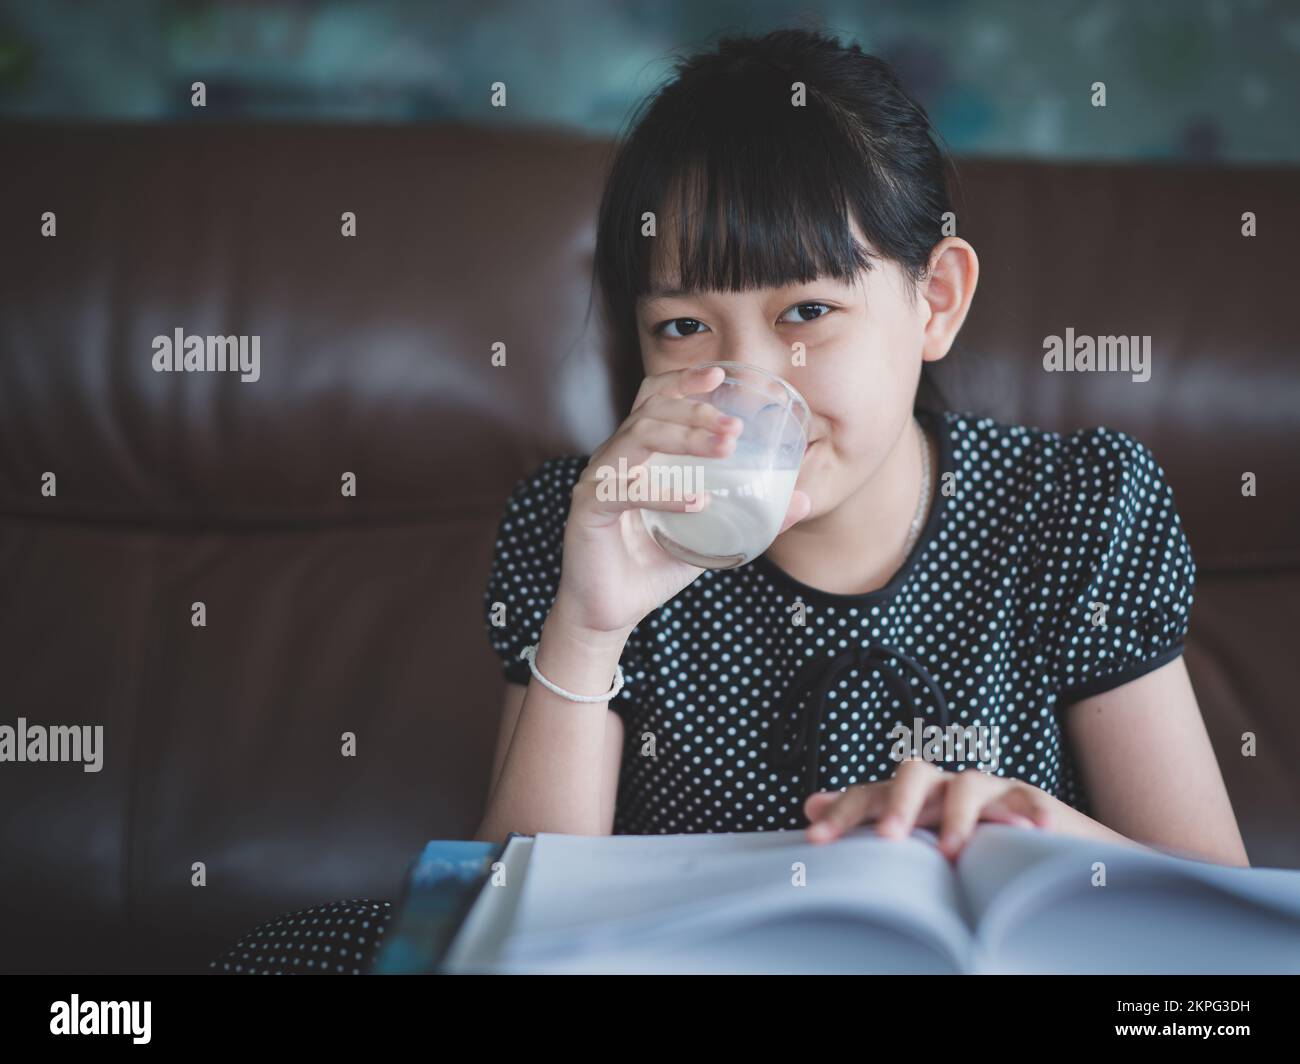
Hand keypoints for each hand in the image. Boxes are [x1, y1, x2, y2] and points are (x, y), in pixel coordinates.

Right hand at [555, 364, 811, 636]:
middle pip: (651, 410)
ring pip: (637, 436)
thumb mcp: (710, 538)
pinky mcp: (587, 508)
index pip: (655, 398)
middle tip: (736, 428)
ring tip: (725, 448)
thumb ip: (748, 516)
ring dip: (684, 437)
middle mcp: (616, 457)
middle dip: (696, 410)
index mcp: (640, 454)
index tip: (721, 375)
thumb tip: (803, 500)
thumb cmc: (652, 568)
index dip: (684, 381)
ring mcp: (598, 479)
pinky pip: (623, 489)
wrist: (609, 612)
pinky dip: (663, 492)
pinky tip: (696, 501)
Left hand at [802, 759, 1054, 860]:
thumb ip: (868, 819)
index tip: (815, 840)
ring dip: (957, 817)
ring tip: (951, 851)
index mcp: (909, 797)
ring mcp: (986, 789)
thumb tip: (809, 807)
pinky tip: (1033, 831)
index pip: (869, 794)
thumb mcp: (915, 831)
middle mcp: (942, 786)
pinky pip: (1029, 800)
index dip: (843, 813)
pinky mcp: (1028, 802)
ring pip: (967, 786)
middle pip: (913, 775)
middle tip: (888, 839)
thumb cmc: (963, 835)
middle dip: (898, 804)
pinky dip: (1032, 813)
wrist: (1031, 836)